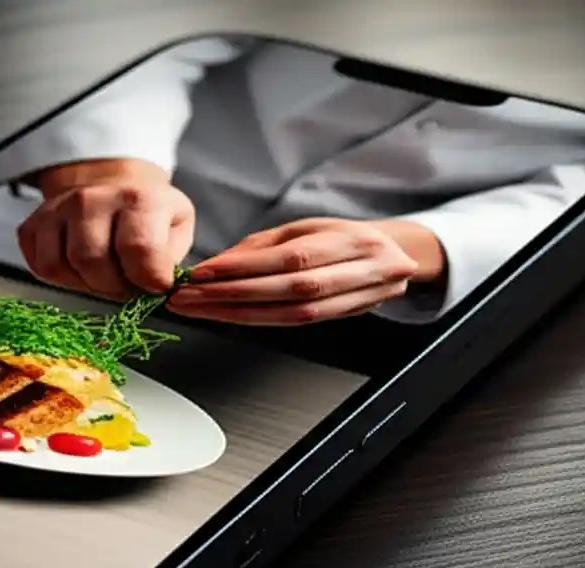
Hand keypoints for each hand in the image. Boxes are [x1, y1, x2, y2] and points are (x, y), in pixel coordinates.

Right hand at [16, 158, 195, 298]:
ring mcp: (57, 209)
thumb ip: (172, 259)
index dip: (149, 280)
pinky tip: (81, 269)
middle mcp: (92, 198)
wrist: (111, 185)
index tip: (154, 284)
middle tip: (127, 283)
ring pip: (62, 266)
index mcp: (137, 198)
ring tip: (105, 275)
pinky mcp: (33, 224)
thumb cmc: (148, 216)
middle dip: (114, 287)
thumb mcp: (177, 227)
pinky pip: (43, 267)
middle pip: (93, 262)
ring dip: (88, 284)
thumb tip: (158, 290)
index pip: (138, 249)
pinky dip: (64, 278)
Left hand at [167, 218, 442, 325]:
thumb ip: (263, 245)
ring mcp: (356, 298)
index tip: (202, 273)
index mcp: (350, 240)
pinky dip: (257, 321)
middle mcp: (359, 271)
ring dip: (238, 314)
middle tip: (189, 296)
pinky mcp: (344, 319)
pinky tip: (227, 317)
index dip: (243, 268)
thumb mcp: (306, 226)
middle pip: (287, 289)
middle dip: (232, 295)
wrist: (395, 256)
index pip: (289, 258)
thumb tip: (217, 264)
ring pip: (291, 313)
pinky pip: (295, 324)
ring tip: (199, 309)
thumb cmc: (343, 236)